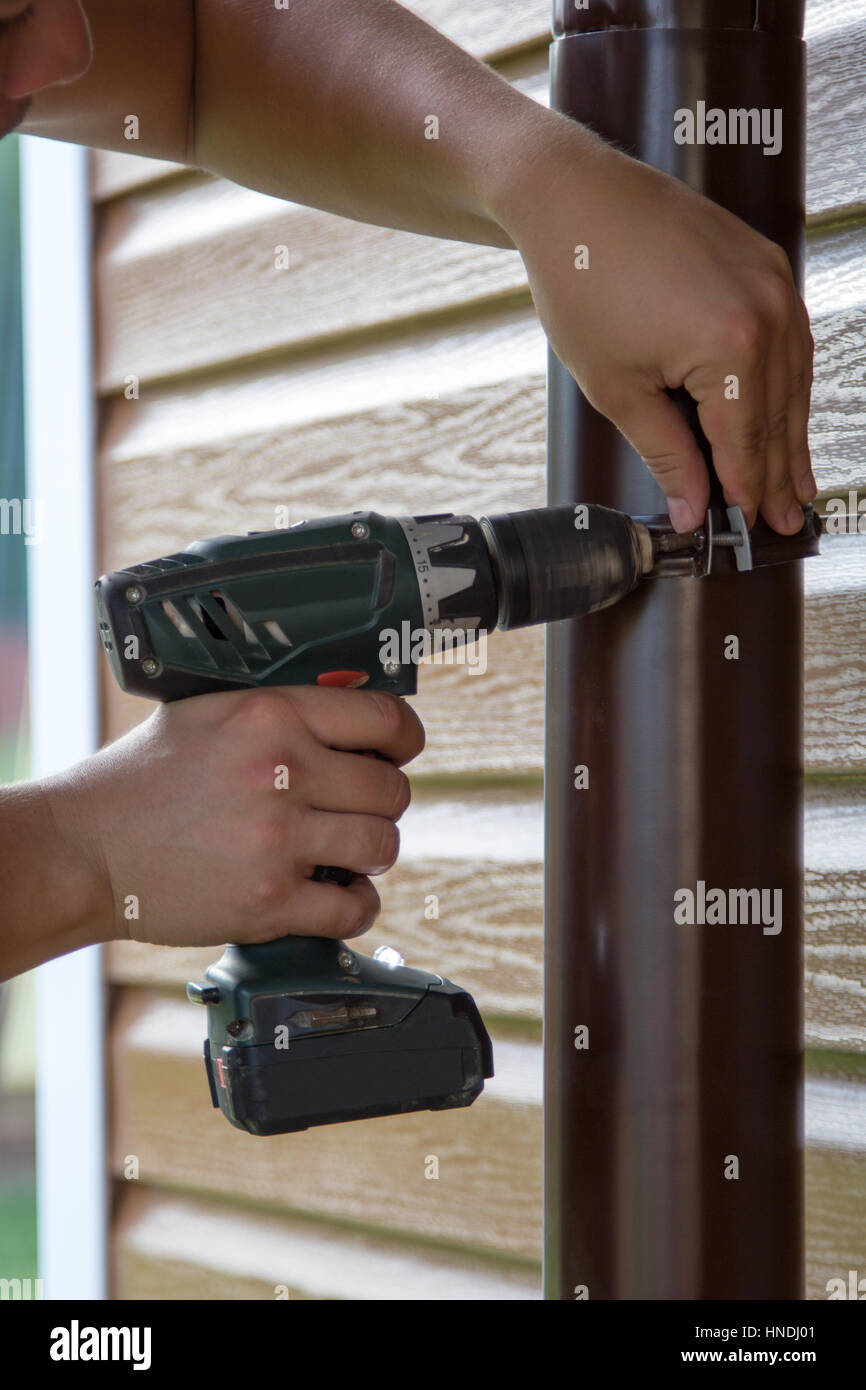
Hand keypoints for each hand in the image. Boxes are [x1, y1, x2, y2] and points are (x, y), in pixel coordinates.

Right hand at [45, 687, 424, 948]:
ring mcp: (276, 841)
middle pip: (392, 789)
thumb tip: (353, 710)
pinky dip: (357, 905)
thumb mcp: (208, 713)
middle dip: (382, 801)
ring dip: (371, 852)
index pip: (384, 718)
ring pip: (382, 845)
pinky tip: (338, 895)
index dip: (403, 739)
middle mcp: (281, 772)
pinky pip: (354, 909)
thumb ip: (280, 709)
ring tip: (343, 851)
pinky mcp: (268, 903)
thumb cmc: (143, 779)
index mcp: (270, 714)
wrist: (85, 849)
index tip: (398, 752)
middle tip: (355, 808)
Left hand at [500, 128, 814, 533]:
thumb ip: (667, 453)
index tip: (749, 531)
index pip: (744, 445)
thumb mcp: (618, 389)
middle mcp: (767, 315)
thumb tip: (694, 507)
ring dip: (792, 436)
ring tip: (797, 484)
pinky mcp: (768, 263)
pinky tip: (786, 415)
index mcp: (730, 350)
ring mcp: (774, 284)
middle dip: (778, 476)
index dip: (745, 493)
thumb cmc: (584, 285)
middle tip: (787, 523)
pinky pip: (790, 342)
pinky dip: (788, 385)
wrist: (575, 197)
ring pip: (794, 382)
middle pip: (777, 419)